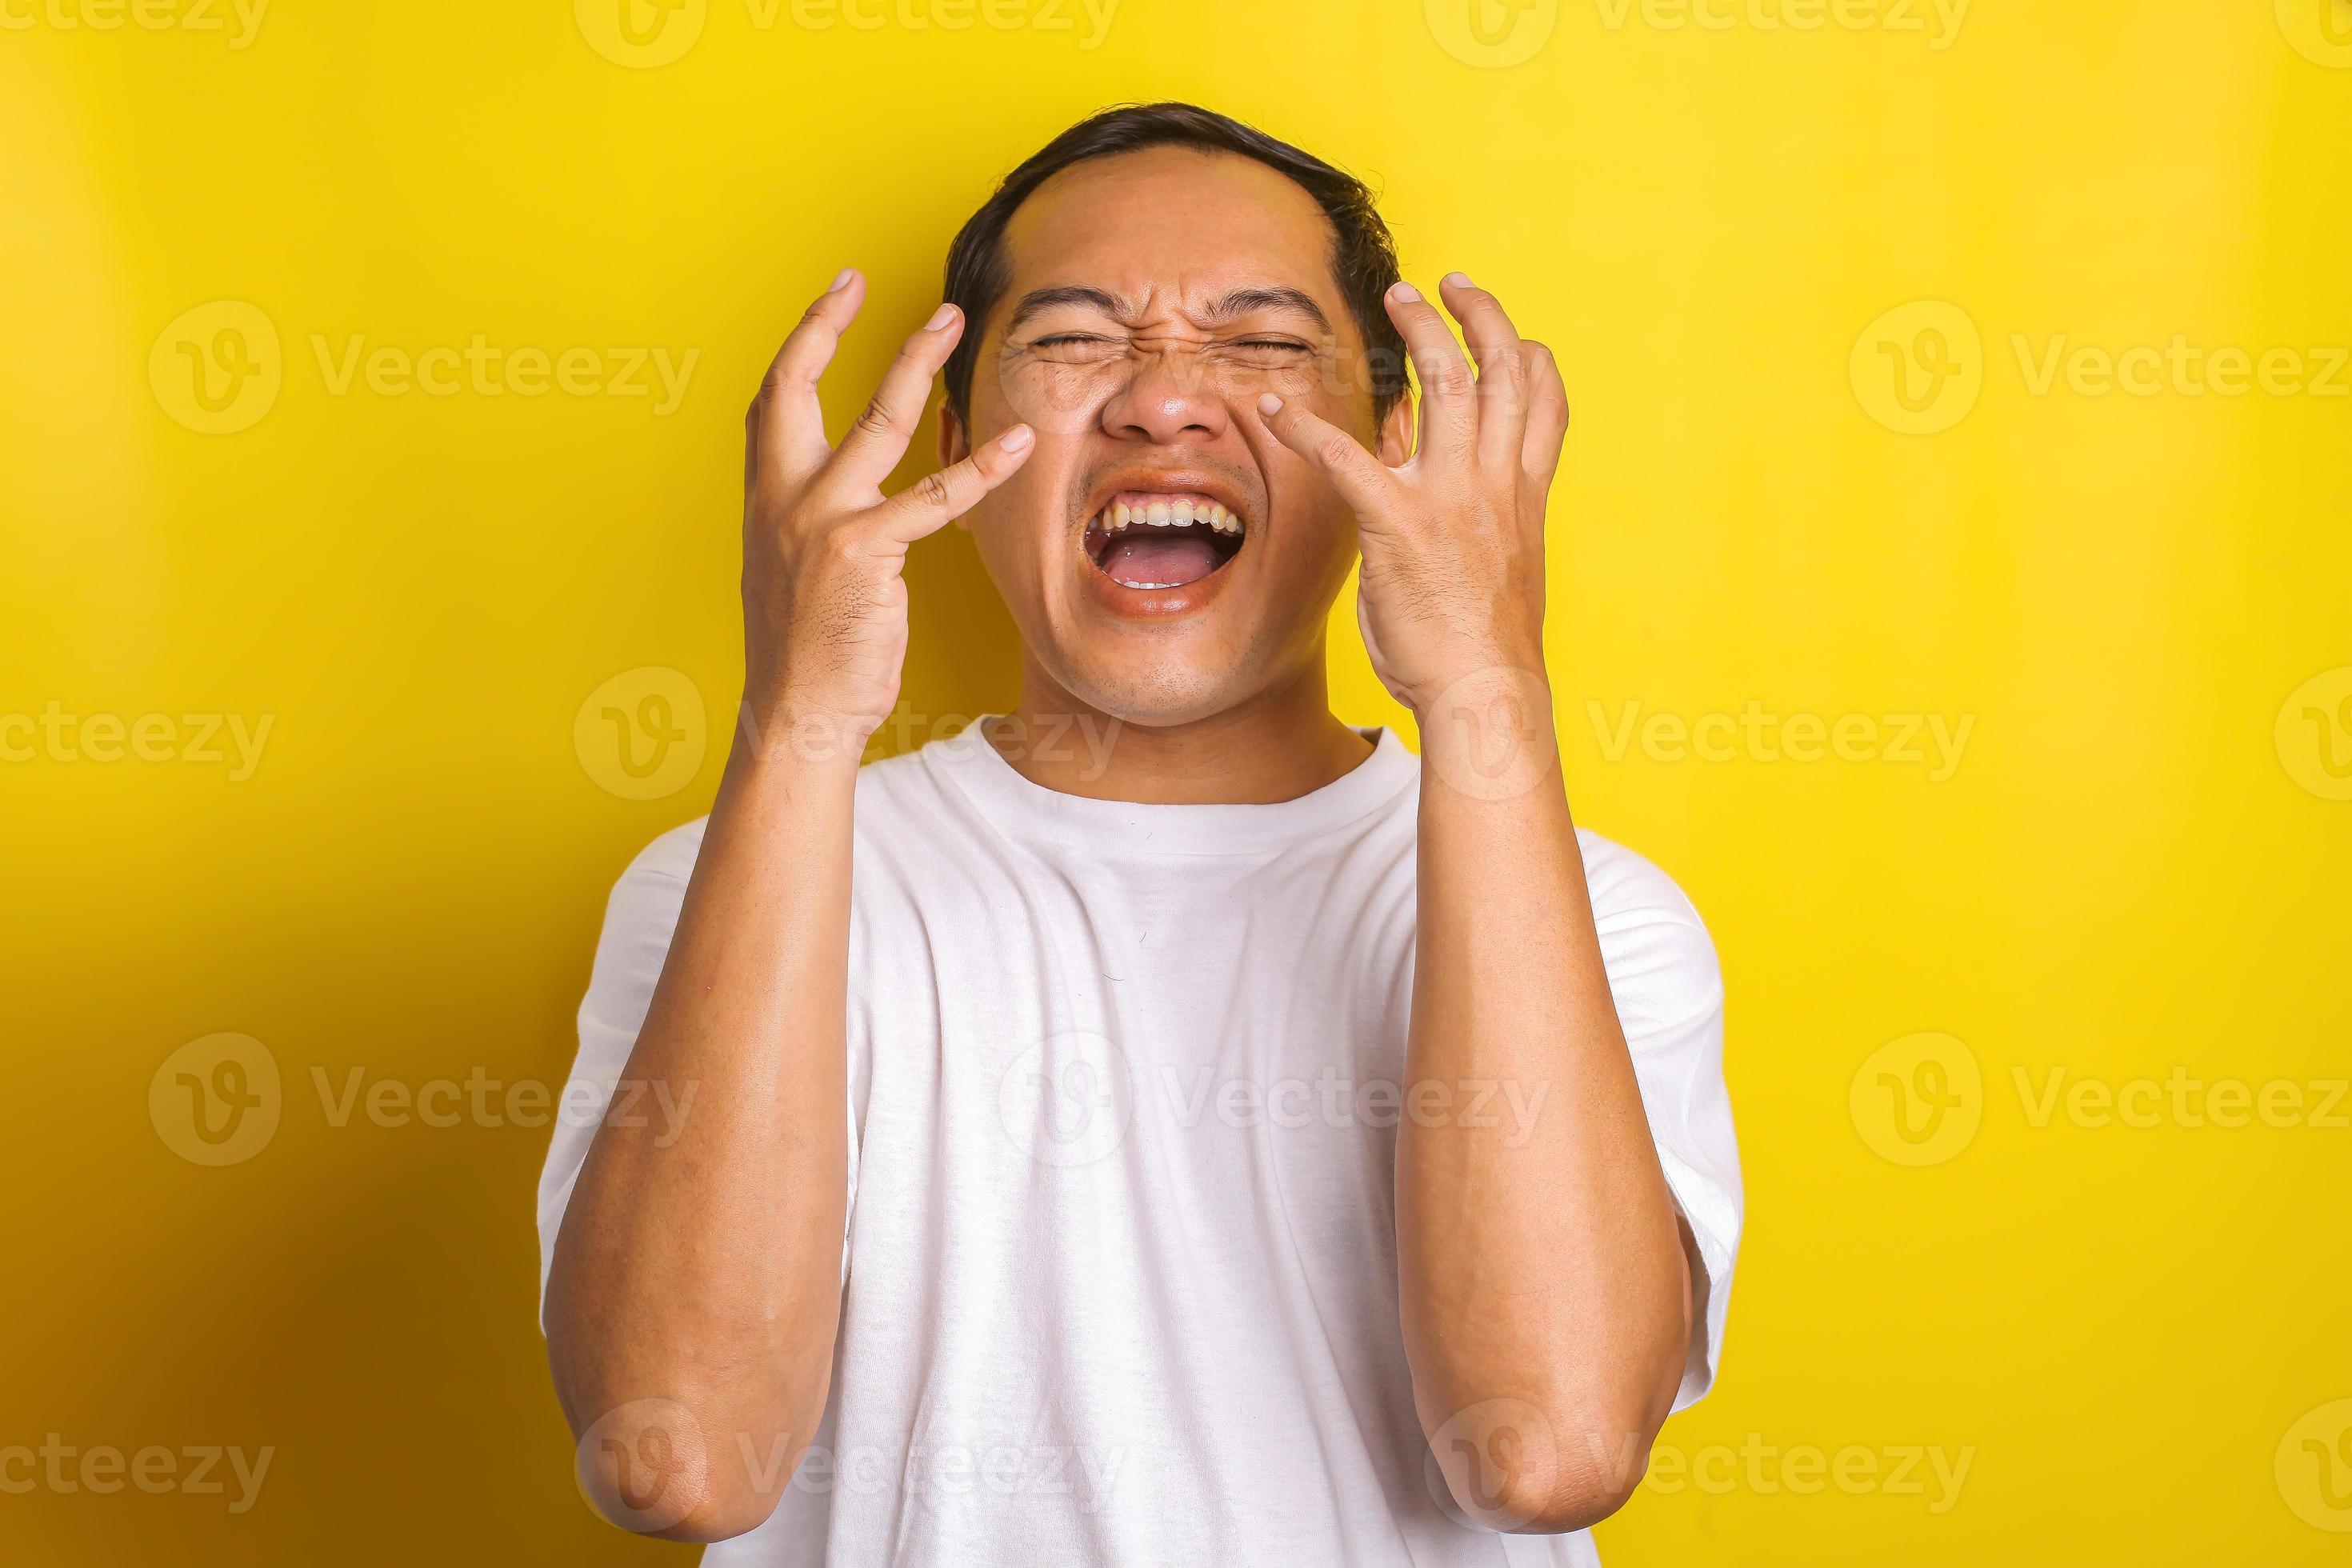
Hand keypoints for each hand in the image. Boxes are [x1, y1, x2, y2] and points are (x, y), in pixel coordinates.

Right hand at [738, 269, 1033, 758]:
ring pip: (877, 420)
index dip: (802, 341)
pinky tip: (1018, 442)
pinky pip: (935, 495)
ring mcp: (821, 520)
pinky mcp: (864, 550)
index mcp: (763, 497)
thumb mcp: (792, 570)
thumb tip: (844, 495)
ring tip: (952, 324)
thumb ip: (811, 521)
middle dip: (835, 326)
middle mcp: (784, 498)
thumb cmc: (804, 652)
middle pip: (801, 387)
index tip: (833, 297)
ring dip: (917, 364)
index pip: (771, 400)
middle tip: (872, 283)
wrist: (796, 712)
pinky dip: (982, 465)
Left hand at [1255, 274, 1567, 714]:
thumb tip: (1442, 497)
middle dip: (1475, 315)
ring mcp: (1451, 498)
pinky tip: (1275, 409)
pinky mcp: (1398, 524)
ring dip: (1419, 331)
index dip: (1530, 356)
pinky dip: (1305, 429)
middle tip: (1444, 284)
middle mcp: (1495, 482)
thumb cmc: (1487, 649)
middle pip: (1500, 370)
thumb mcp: (1500, 571)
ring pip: (1447, 383)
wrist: (1485, 691)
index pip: (1544, 401)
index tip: (1512, 334)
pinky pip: (1347, 458)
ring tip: (1398, 297)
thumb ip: (1478, 522)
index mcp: (1523, 494)